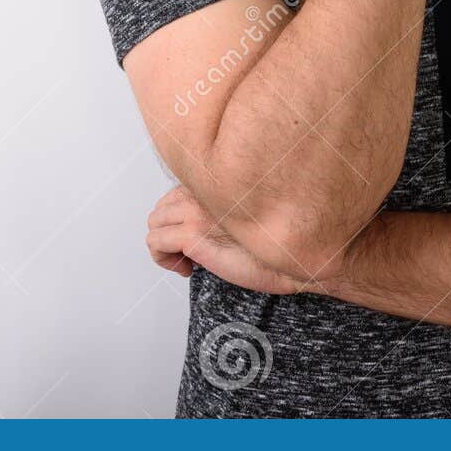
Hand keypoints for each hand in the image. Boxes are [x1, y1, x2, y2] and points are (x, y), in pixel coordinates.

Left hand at [145, 184, 324, 295]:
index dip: (181, 221)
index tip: (196, 240)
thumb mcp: (243, 217)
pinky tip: (186, 268)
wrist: (295, 258)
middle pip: (161, 208)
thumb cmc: (275, 242)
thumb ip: (218, 210)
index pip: (175, 195)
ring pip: (154, 224)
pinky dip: (163, 259)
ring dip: (166, 246)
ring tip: (189, 262)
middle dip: (170, 233)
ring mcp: (195, 211)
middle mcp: (202, 190)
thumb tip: (194, 227)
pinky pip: (154, 243)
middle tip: (191, 254)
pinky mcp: (192, 234)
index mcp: (215, 181)